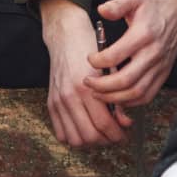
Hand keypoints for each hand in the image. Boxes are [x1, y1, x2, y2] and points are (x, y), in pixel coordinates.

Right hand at [38, 0, 131, 148]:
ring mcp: (58, 101)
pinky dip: (74, 136)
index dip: (117, 135)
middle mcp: (69, 97)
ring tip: (101, 133)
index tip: (124, 135)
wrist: (66, 35)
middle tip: (115, 135)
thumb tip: (125, 122)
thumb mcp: (110, 70)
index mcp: (85, 87)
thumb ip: (117, 98)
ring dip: (90, 141)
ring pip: (75, 139)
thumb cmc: (90, 49)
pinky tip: (84, 128)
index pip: (103, 124)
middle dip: (106, 140)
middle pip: (89, 136)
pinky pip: (61, 132)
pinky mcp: (51, 103)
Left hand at [84, 0, 176, 108]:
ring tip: (98, 93)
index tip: (89, 59)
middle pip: (125, 80)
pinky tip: (116, 97)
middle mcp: (153, 54)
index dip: (98, 62)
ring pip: (136, 93)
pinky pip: (147, 96)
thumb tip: (101, 10)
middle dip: (102, 86)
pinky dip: (130, 102)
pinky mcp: (163, 74)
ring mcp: (160, 66)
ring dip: (114, 98)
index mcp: (143, 34)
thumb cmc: (153, 5)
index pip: (116, 56)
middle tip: (88, 83)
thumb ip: (117, 4)